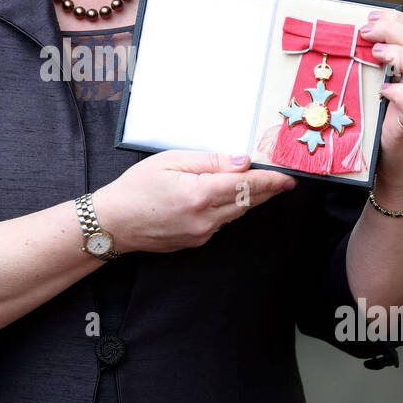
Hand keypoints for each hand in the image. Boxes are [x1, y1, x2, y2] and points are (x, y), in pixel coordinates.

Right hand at [92, 149, 296, 253]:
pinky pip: (221, 222)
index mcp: (200, 195)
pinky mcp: (196, 241)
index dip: (270, 180)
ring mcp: (201, 234)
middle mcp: (205, 219)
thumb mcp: (170, 162)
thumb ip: (209, 161)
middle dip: (268, 191)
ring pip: (236, 214)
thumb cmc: (136, 188)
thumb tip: (241, 162)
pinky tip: (228, 198)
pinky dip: (229, 209)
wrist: (114, 223)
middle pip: (247, 202)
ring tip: (263, 186)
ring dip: (250, 200)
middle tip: (286, 181)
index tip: (288, 177)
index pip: (246, 185)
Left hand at [361, 7, 402, 195]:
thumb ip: (375, 63)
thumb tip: (348, 39)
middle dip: (392, 31)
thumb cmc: (384, 120)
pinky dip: (399, 93)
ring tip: (374, 55)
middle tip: (365, 32)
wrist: (399, 162)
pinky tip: (382, 90)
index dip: (395, 19)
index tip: (369, 15)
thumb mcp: (381, 84)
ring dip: (398, 56)